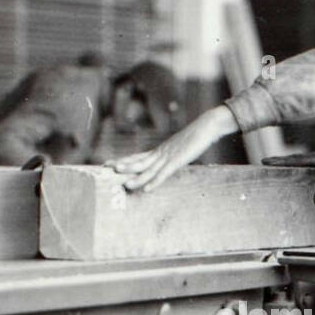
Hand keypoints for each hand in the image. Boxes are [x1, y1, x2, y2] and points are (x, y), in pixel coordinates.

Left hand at [106, 106, 237, 192]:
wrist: (207, 126)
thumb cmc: (196, 137)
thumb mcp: (181, 148)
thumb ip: (174, 154)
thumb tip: (170, 159)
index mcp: (160, 150)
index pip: (138, 156)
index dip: (124, 160)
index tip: (110, 163)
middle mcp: (161, 153)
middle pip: (138, 161)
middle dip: (123, 166)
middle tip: (106, 169)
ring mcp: (169, 157)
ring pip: (148, 169)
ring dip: (136, 176)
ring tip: (124, 182)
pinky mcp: (178, 161)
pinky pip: (164, 174)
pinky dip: (155, 182)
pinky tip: (147, 189)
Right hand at [263, 144, 314, 203]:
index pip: (294, 160)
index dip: (279, 161)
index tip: (265, 161)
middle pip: (294, 158)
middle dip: (279, 160)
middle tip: (265, 161)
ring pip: (301, 159)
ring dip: (289, 162)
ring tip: (276, 165)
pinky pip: (308, 162)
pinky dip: (299, 164)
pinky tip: (298, 169)